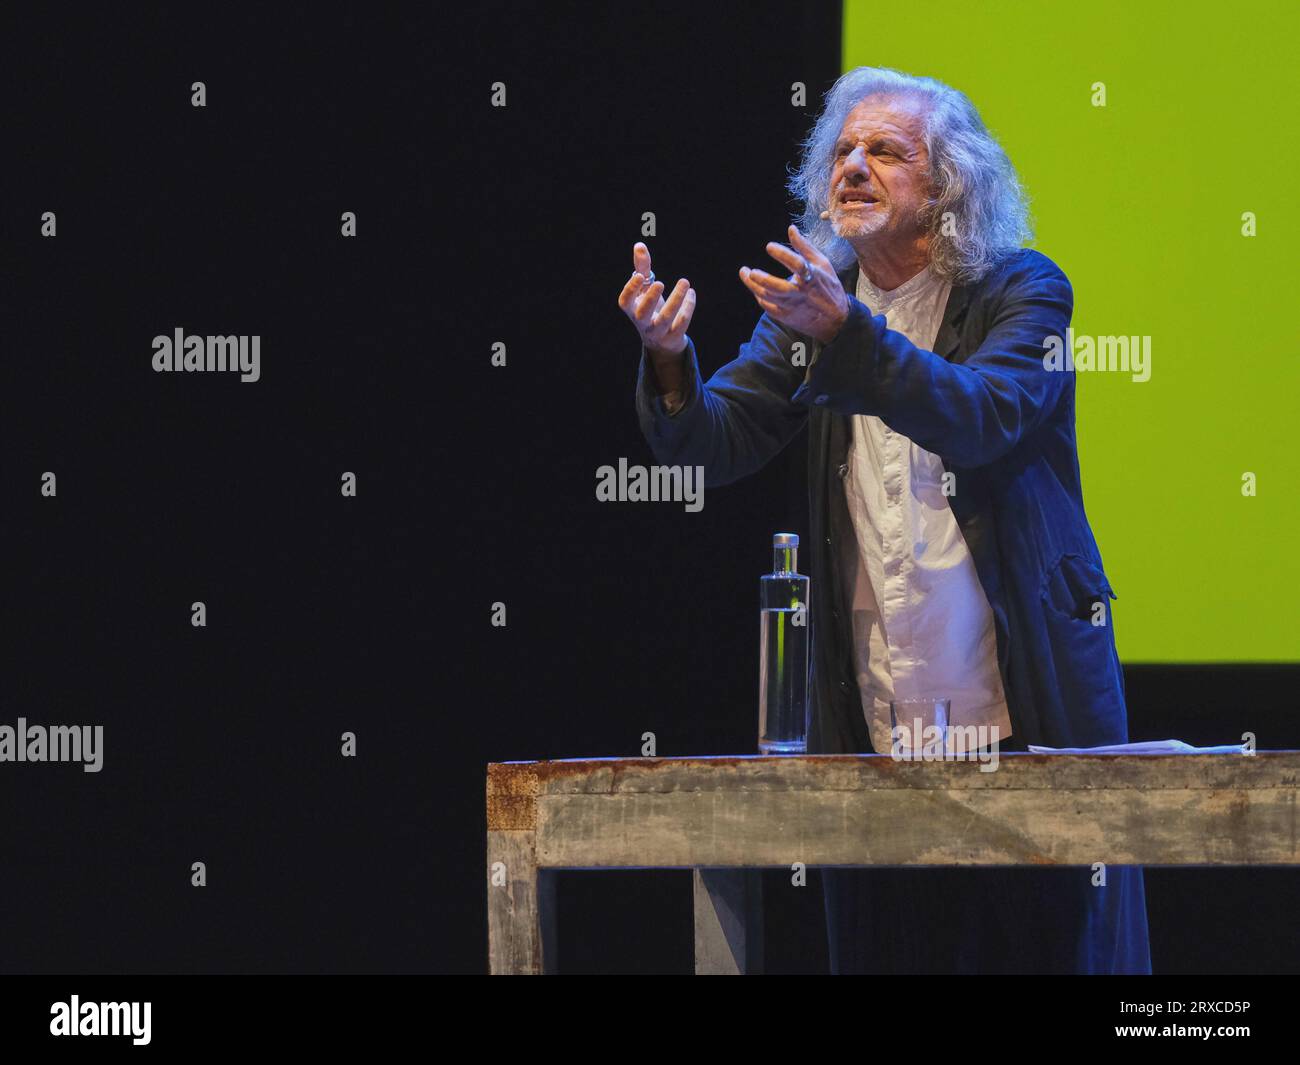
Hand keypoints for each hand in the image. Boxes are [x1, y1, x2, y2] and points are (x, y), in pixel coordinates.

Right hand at [617, 242, 695, 358]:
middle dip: (651, 298)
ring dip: (676, 300)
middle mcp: (642, 323)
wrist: (662, 340)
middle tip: (660, 282)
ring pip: (665, 319)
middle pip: (643, 313)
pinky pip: (681, 323)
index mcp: (632, 309)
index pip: (625, 302)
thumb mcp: (645, 288)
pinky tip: (691, 293)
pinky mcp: (673, 337)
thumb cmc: (651, 307)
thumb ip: (642, 267)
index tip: (639, 275)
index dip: (630, 290)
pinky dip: (688, 307)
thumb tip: (639, 245)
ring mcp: (657, 332)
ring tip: (685, 281)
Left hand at [739, 225, 847, 343]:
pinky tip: (754, 287)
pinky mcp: (786, 316)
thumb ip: (804, 247)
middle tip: (750, 271)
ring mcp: (792, 306)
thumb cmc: (828, 286)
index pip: (797, 264)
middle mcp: (801, 292)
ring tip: (744, 272)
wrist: (835, 319)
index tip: (769, 247)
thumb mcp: (822, 264)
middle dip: (762, 280)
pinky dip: (760, 296)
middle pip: (778, 288)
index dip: (782, 254)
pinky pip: (768, 307)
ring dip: (753, 286)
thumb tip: (790, 228)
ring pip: (768, 298)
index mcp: (812, 277)